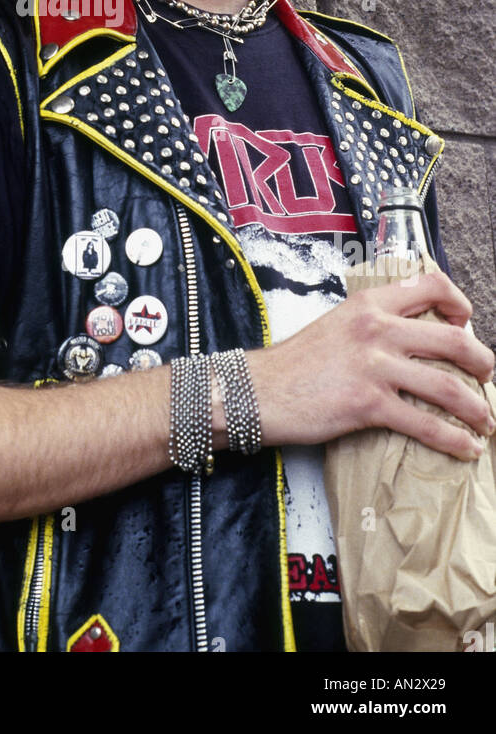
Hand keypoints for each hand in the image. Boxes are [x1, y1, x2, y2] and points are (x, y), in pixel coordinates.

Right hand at [245, 267, 495, 458]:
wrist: (260, 390)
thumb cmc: (295, 363)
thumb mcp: (336, 324)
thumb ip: (372, 325)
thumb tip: (409, 339)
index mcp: (369, 304)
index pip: (430, 285)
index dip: (458, 302)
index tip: (465, 321)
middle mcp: (377, 329)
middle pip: (452, 339)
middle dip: (482, 361)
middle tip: (488, 375)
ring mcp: (374, 366)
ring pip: (448, 386)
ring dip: (477, 407)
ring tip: (486, 420)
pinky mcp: (369, 404)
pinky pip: (426, 423)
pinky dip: (454, 439)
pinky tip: (466, 448)